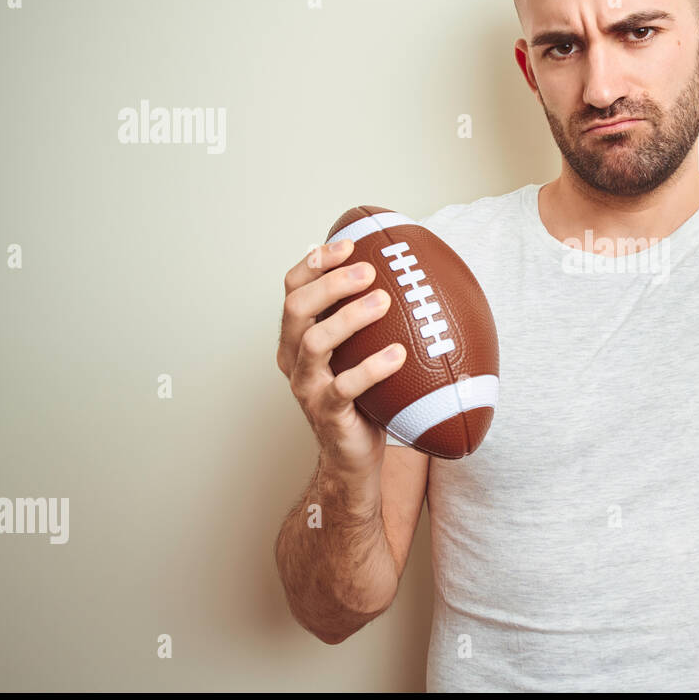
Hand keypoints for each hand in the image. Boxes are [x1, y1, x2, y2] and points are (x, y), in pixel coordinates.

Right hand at [277, 240, 406, 476]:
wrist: (353, 455)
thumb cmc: (362, 396)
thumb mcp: (361, 350)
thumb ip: (369, 317)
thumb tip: (405, 273)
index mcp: (297, 337)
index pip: (293, 289)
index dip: (315, 263)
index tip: (349, 244)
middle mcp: (294, 358)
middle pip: (296, 308)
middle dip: (329, 283)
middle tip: (368, 271)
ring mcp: (306, 387)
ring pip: (314, 342)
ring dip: (348, 317)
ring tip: (383, 302)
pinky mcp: (326, 413)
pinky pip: (344, 387)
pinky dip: (371, 367)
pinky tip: (398, 355)